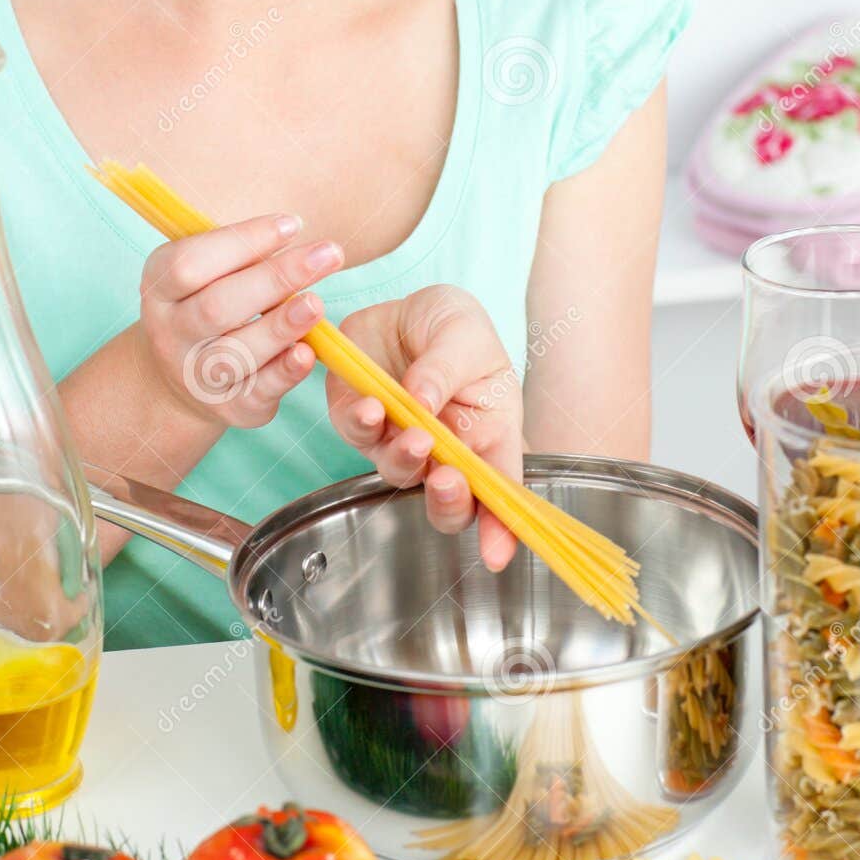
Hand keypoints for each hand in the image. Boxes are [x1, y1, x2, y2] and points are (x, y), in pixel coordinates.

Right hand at [137, 212, 343, 428]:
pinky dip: (284, 372)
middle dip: (276, 278)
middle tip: (328, 253)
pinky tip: (307, 352)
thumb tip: (295, 236)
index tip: (293, 223)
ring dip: (279, 327)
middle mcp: (171, 333)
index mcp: (160, 288)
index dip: (241, 242)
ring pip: (236, 353)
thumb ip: (239, 256)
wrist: (181, 377)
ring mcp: (196, 375)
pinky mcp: (229, 408)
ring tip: (316, 303)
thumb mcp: (206, 273)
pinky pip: (259, 391)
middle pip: (217, 307)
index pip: (191, 263)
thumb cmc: (206, 302)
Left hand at [325, 285, 523, 569]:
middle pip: (450, 501)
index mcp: (489, 432)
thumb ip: (447, 367)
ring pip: (401, 472)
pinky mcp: (358, 419)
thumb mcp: (465, 331)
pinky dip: (364, 422)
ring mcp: (400, 439)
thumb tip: (422, 401)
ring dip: (407, 459)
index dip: (501, 527)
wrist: (400, 303)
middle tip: (448, 480)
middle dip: (449, 501)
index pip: (500, 488)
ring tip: (415, 433)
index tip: (496, 556)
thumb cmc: (450, 324)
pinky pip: (358, 433)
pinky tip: (370, 404)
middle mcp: (447, 447)